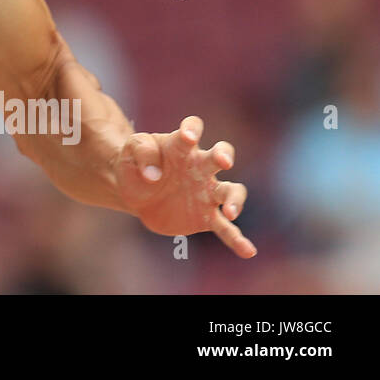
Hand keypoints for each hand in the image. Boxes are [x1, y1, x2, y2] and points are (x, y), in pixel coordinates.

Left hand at [113, 115, 255, 258]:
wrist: (132, 192)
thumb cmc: (136, 164)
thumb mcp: (131, 150)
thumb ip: (142, 152)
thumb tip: (153, 174)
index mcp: (181, 145)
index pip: (193, 128)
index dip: (192, 129)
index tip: (188, 137)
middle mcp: (200, 166)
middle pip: (221, 155)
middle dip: (224, 155)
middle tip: (223, 161)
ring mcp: (206, 192)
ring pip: (231, 191)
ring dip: (234, 200)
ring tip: (230, 212)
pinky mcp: (205, 216)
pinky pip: (225, 228)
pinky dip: (237, 239)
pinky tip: (248, 251)